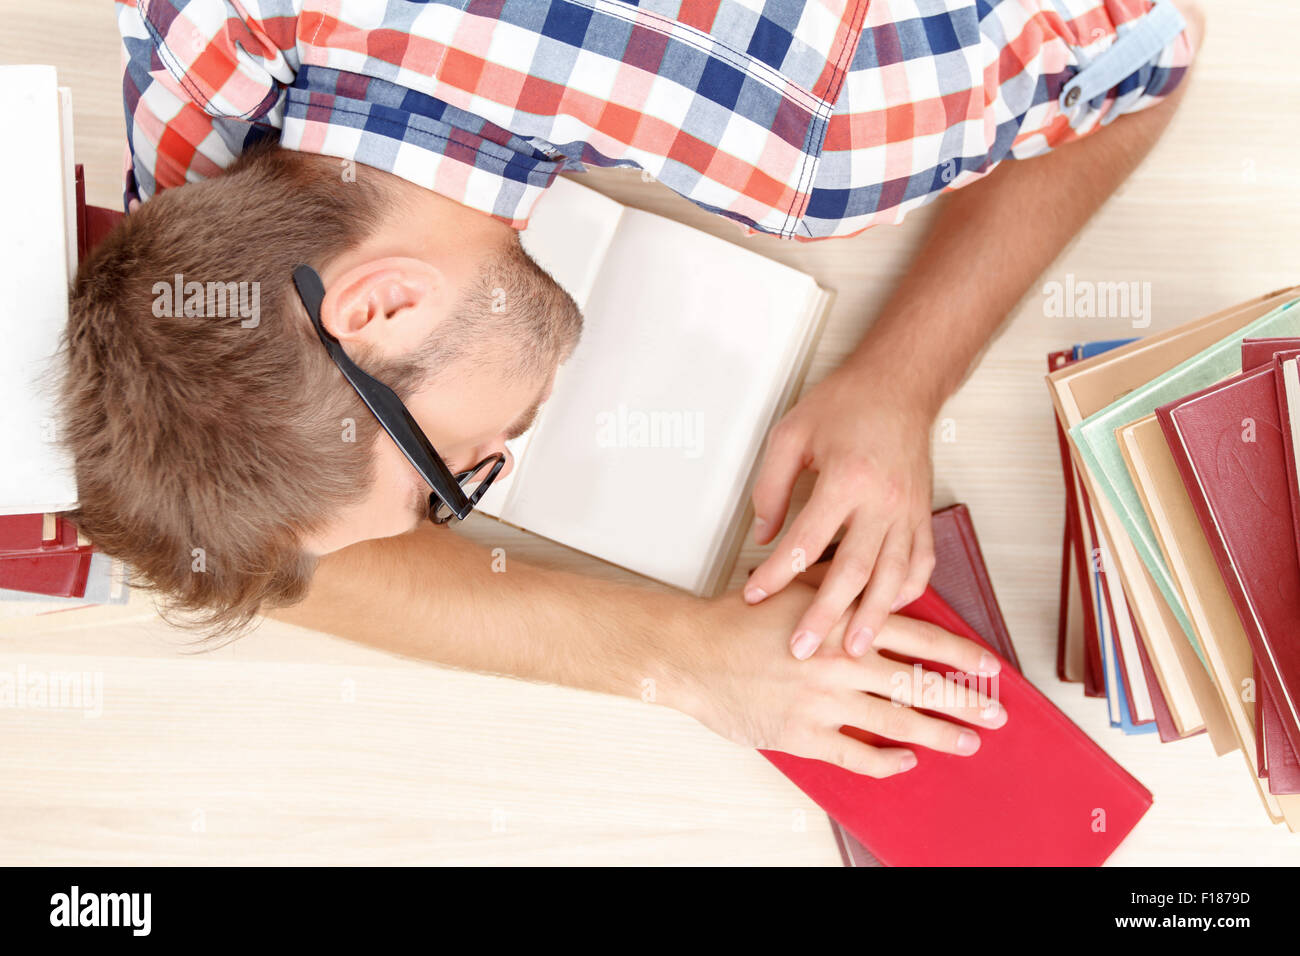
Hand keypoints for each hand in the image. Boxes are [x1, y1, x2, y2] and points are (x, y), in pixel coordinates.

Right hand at [678, 583, 1004, 776]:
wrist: (692, 653)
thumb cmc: (738, 618)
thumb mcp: (795, 584)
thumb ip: (838, 580)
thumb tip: (874, 571)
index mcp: (844, 621)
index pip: (918, 637)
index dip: (958, 653)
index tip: (989, 666)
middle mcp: (842, 662)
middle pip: (919, 683)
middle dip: (965, 700)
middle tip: (997, 713)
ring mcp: (824, 702)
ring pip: (897, 722)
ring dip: (939, 734)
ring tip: (968, 742)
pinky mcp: (804, 734)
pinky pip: (856, 756)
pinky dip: (886, 762)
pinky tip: (907, 763)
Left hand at [745, 358, 936, 660]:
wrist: (901, 384)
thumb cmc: (846, 403)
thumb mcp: (791, 434)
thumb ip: (772, 487)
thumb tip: (764, 536)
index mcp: (846, 480)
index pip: (805, 541)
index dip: (775, 574)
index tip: (754, 596)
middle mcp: (883, 502)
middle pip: (853, 572)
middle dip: (826, 616)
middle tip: (804, 650)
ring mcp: (909, 511)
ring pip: (893, 577)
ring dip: (874, 617)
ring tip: (855, 649)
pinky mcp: (924, 514)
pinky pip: (921, 563)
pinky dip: (908, 592)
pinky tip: (890, 609)